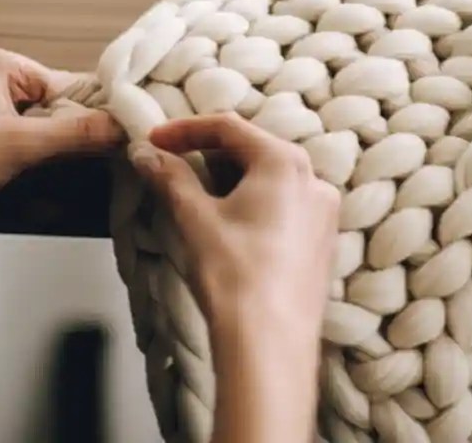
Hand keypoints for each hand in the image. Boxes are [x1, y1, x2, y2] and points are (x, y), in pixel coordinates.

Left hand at [0, 46, 121, 242]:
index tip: (136, 123)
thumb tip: (122, 126)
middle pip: (66, 106)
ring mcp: (1, 122)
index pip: (69, 82)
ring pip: (57, 130)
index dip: (102, 106)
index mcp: (3, 68)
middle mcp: (3, 88)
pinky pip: (44, 151)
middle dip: (92, 127)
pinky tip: (91, 166)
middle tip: (132, 143)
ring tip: (120, 156)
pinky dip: (64, 159)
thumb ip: (74, 133)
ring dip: (80, 145)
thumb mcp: (17, 142)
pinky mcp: (0, 152)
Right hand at [128, 114, 338, 442]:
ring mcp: (324, 213)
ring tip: (194, 198)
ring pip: (270, 180)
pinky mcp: (322, 242)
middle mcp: (314, 180)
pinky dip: (254, 205)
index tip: (154, 140)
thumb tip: (147, 154)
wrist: (269, 344)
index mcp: (285, 163)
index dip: (185, 129)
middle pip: (253, 150)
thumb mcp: (194, 218)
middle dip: (209, 155)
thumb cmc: (235, 277)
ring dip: (231, 181)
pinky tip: (228, 226)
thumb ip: (170, 177)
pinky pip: (285, 207)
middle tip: (171, 166)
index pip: (229, 127)